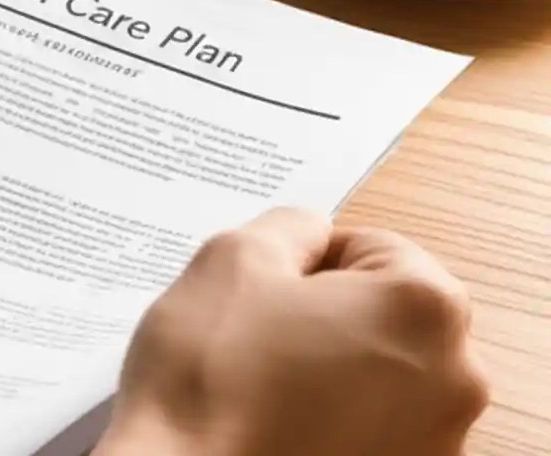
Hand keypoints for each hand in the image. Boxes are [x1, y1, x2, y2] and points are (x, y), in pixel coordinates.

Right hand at [93, 208, 489, 455]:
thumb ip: (286, 226)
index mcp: (424, 308)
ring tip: (261, 387)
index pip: (369, 247)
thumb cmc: (209, 384)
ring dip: (325, 367)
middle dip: (322, 314)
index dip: (302, 262)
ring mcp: (433, 442)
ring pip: (374, 371)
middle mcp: (453, 379)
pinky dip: (327, 418)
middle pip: (382, 310)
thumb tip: (307, 235)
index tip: (262, 294)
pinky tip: (273, 425)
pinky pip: (367, 426)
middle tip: (256, 336)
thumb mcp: (232, 260)